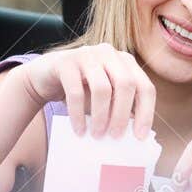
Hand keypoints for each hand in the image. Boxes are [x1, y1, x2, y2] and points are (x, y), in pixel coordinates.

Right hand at [16, 43, 155, 138]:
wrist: (45, 76)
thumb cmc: (82, 90)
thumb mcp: (107, 96)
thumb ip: (121, 107)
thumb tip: (137, 133)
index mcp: (127, 62)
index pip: (145, 87)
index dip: (146, 113)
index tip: (140, 137)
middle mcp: (110, 54)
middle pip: (126, 85)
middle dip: (122, 115)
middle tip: (116, 137)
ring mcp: (88, 55)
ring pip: (102, 88)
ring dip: (101, 116)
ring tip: (97, 135)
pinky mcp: (66, 62)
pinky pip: (75, 92)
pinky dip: (78, 115)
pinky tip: (79, 130)